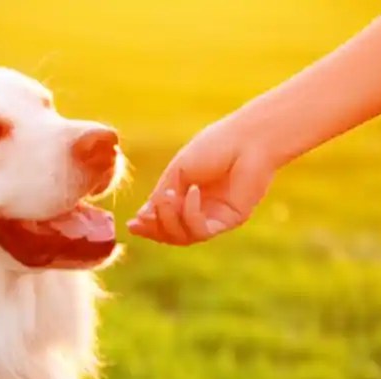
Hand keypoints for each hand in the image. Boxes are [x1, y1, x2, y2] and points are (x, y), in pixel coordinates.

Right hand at [127, 115, 278, 244]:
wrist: (249, 139)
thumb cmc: (215, 146)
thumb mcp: (178, 171)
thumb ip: (161, 196)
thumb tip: (142, 218)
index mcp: (185, 195)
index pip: (162, 221)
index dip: (146, 226)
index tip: (131, 224)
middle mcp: (199, 209)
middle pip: (170, 234)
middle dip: (155, 227)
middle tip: (146, 217)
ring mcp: (214, 216)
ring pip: (183, 237)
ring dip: (169, 220)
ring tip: (168, 198)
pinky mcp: (229, 220)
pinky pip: (202, 230)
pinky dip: (190, 214)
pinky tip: (193, 193)